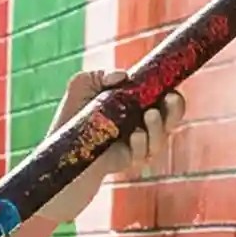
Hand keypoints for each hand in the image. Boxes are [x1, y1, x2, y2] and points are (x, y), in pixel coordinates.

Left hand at [37, 69, 184, 222]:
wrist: (59, 153)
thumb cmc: (72, 117)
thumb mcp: (82, 87)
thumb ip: (101, 75)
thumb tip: (123, 76)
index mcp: (136, 106)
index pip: (164, 100)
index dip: (173, 95)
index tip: (171, 88)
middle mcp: (142, 126)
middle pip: (171, 119)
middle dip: (176, 110)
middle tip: (170, 98)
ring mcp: (137, 146)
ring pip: (161, 138)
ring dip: (160, 126)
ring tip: (151, 115)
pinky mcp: (129, 161)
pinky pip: (144, 154)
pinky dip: (142, 144)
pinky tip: (135, 136)